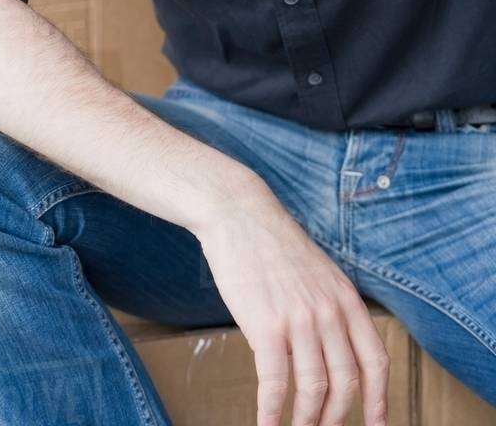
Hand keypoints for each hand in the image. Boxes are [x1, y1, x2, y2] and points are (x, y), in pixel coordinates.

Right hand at [196, 186, 389, 425]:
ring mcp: (300, 320)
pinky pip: (275, 383)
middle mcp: (329, 312)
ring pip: (314, 389)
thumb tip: (330, 350)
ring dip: (306, 420)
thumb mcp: (318, 271)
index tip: (377, 424)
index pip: (376, 360)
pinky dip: (272, 411)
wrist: (239, 214)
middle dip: (338, 417)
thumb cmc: (273, 244)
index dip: (380, 399)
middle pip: (346, 382)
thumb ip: (330, 307)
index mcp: (346, 298)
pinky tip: (267, 423)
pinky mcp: (266, 325)